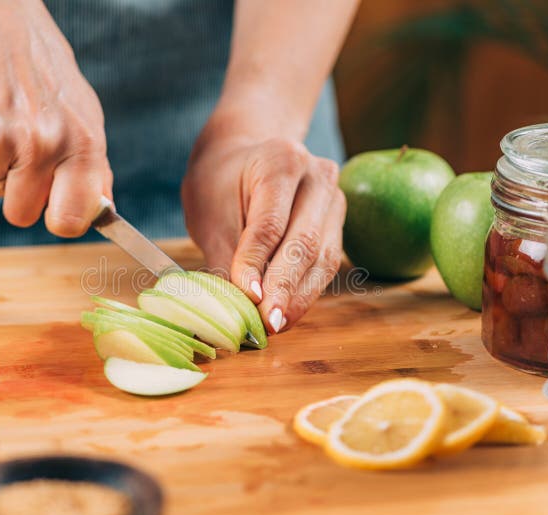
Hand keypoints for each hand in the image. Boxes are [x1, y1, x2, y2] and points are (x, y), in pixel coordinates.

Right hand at [0, 0, 111, 236]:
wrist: (1, 33)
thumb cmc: (50, 85)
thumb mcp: (87, 119)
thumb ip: (95, 170)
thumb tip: (102, 214)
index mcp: (82, 145)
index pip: (71, 219)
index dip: (61, 221)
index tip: (57, 212)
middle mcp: (44, 145)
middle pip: (21, 215)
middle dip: (21, 198)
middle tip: (26, 163)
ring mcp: (2, 141)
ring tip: (10, 129)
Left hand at [182, 130, 345, 333]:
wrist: (242, 157)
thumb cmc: (220, 183)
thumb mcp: (210, 214)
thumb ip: (226, 258)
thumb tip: (234, 307)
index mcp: (282, 160)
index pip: (270, 223)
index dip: (257, 264)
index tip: (248, 298)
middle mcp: (319, 176)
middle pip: (306, 242)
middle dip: (285, 289)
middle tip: (268, 323)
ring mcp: (335, 199)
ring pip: (324, 258)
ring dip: (299, 296)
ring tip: (276, 324)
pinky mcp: (338, 223)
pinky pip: (326, 264)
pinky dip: (305, 290)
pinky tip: (286, 311)